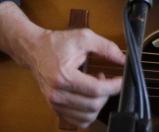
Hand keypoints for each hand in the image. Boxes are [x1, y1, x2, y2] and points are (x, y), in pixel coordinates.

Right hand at [0, 2, 124, 128]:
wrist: (34, 51)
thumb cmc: (57, 44)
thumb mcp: (84, 37)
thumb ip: (106, 47)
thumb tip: (124, 60)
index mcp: (63, 76)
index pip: (96, 90)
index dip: (114, 86)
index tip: (122, 79)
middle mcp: (57, 94)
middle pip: (93, 105)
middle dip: (107, 93)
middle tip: (105, 78)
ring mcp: (55, 104)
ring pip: (88, 116)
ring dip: (98, 103)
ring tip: (95, 86)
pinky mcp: (55, 109)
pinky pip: (79, 121)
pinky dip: (89, 112)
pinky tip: (88, 96)